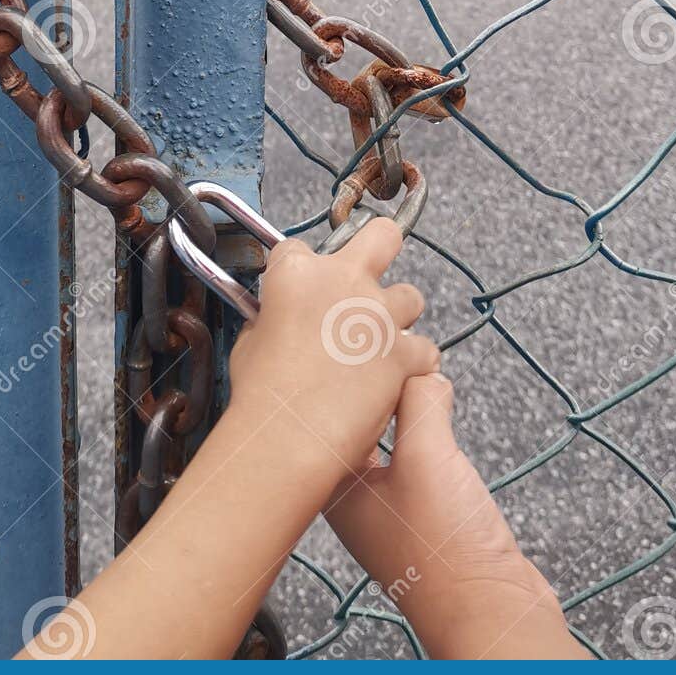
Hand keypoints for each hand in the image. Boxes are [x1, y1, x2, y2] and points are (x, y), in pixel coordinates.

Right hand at [227, 217, 437, 481]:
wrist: (287, 438)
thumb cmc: (261, 397)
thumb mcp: (250, 342)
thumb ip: (271, 317)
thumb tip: (280, 320)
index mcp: (297, 273)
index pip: (299, 249)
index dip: (301, 271)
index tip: (302, 290)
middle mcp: (343, 281)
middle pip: (380, 235)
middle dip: (379, 246)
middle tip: (370, 271)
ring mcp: (379, 315)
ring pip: (410, 296)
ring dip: (397, 317)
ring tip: (380, 345)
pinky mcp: (404, 353)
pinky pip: (425, 350)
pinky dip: (415, 364)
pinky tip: (396, 382)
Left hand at [327, 372, 586, 658]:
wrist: (490, 611)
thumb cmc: (444, 549)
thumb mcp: (427, 454)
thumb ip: (420, 401)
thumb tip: (423, 370)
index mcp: (336, 487)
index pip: (330, 415)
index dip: (349, 376)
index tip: (369, 343)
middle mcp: (355, 501)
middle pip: (359, 426)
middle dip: (381, 391)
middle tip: (400, 356)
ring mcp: (389, 514)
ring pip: (390, 444)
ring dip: (408, 416)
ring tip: (425, 384)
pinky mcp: (425, 522)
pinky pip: (419, 465)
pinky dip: (430, 441)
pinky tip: (444, 428)